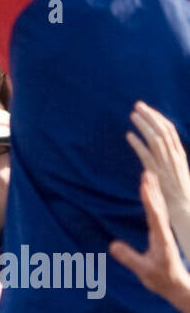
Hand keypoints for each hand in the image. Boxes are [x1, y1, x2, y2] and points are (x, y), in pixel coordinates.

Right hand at [110, 171, 189, 312]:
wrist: (177, 286)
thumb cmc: (161, 279)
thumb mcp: (144, 271)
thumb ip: (129, 258)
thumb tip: (113, 245)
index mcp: (161, 238)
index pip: (154, 215)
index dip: (149, 200)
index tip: (144, 185)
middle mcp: (164, 232)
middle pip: (158, 206)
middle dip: (152, 189)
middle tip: (147, 172)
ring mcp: (164, 233)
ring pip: (159, 208)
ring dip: (154, 192)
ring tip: (149, 177)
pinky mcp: (163, 235)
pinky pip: (158, 213)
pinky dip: (154, 201)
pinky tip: (151, 195)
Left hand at [124, 102, 189, 233]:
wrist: (184, 207)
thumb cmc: (179, 189)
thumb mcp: (178, 168)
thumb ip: (170, 155)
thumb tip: (160, 143)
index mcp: (179, 153)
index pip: (169, 130)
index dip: (158, 117)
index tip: (147, 109)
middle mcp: (174, 156)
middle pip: (162, 130)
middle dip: (150, 116)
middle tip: (137, 106)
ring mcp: (166, 164)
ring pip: (155, 139)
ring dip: (143, 125)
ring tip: (132, 116)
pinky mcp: (157, 173)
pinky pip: (146, 155)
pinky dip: (137, 143)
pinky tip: (128, 135)